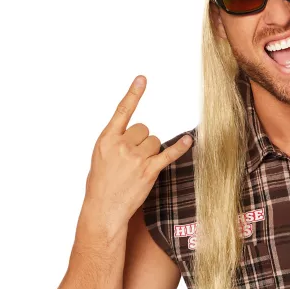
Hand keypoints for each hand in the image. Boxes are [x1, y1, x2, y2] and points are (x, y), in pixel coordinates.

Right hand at [83, 75, 192, 228]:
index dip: (133, 94)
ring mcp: (136, 158)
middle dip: (142, 140)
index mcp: (106, 139)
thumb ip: (115, 142)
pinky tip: (189, 140)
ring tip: (139, 167)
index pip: (122, 111)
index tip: (143, 79)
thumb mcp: (100, 157)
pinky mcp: (149, 170)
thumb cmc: (100, 185)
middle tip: (133, 158)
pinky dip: (180, 147)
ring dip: (151, 151)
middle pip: (144, 129)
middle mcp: (122, 145)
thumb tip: (134, 135)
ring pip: (154, 141)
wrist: (103, 209)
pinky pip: (168, 154)